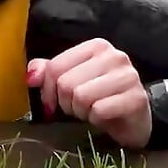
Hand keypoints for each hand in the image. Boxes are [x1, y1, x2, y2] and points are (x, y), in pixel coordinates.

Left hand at [26, 38, 151, 149]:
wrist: (135, 121)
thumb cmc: (100, 99)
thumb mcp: (72, 82)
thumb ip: (49, 73)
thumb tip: (30, 76)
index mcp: (96, 46)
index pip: (55, 67)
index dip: (48, 90)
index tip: (54, 103)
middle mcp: (114, 56)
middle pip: (66, 83)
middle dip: (67, 103)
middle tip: (78, 109)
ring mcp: (128, 76)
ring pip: (81, 96)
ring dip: (81, 112)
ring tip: (91, 112)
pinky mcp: (136, 99)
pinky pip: (99, 111)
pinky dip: (96, 120)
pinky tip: (104, 119)